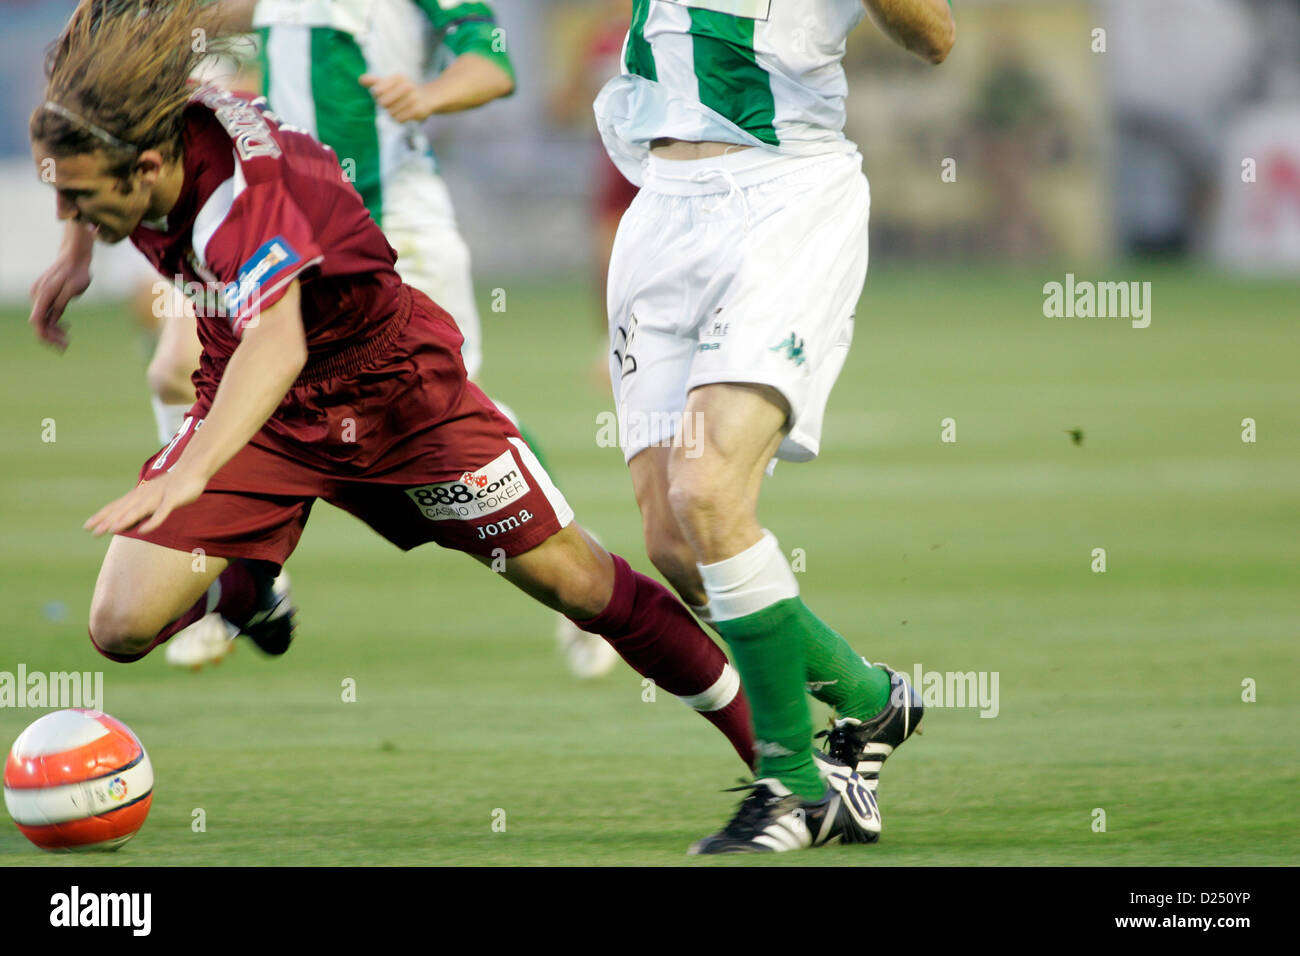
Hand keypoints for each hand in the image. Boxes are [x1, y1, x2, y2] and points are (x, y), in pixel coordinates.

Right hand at [29, 253, 91, 350]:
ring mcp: (40, 296)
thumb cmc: (77, 272)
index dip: (46, 335)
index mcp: (43, 294)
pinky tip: (65, 327)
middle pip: (39, 322)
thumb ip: (61, 303)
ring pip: (42, 319)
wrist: (74, 257)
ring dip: (52, 331)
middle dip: (51, 336)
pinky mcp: (46, 296)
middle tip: (66, 346)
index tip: (59, 344)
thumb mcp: (73, 288)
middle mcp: (37, 295)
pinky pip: (46, 313)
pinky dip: (53, 322)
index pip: (37, 321)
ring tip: (66, 339)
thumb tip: (53, 319)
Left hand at [84, 466, 209, 536]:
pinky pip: (162, 512)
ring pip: (139, 510)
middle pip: (124, 509)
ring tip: (112, 530)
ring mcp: (158, 496)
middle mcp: (144, 495)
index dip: (102, 516)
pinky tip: (144, 531)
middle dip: (108, 520)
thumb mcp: (152, 497)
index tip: (87, 526)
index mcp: (139, 495)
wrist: (193, 469)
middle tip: (92, 531)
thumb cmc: (172, 486)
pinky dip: (153, 521)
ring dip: (125, 520)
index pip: (116, 506)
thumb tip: (124, 522)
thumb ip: (139, 509)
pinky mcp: (173, 499)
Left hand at [359, 73, 434, 123]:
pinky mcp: (417, 110)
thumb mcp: (391, 82)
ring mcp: (413, 98)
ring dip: (393, 113)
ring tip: (399, 108)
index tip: (383, 94)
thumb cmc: (404, 90)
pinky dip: (399, 118)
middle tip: (392, 103)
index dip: (378, 95)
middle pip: (383, 103)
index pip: (377, 90)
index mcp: (398, 78)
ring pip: (390, 112)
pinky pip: (399, 119)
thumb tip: (360, 80)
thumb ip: (375, 81)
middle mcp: (406, 86)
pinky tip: (404, 114)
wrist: (428, 97)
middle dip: (385, 105)